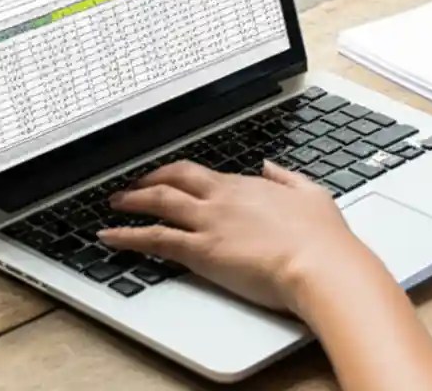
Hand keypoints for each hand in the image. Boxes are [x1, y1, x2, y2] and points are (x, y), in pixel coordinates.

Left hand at [99, 161, 373, 314]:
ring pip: (158, 203)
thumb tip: (270, 166)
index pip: (205, 174)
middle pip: (175, 179)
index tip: (170, 176)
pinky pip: (154, 239)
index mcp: (248, 186)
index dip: (182, 173)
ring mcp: (209, 223)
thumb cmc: (322, 238)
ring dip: (131, 201)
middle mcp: (223, 198)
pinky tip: (109, 237)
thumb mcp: (311, 193)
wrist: (319, 264)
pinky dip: (126, 235)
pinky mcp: (201, 251)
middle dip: (149, 179)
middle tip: (132, 184)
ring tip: (113, 204)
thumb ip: (287, 178)